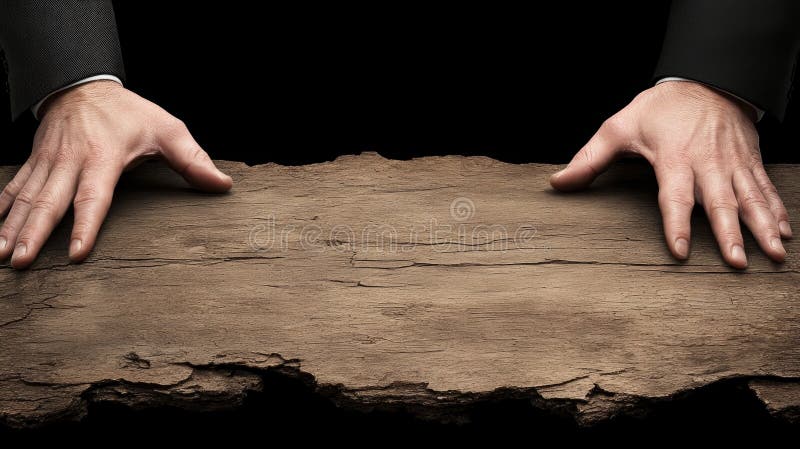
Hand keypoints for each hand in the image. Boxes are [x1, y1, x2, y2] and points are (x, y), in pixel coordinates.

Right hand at [0, 80, 231, 268]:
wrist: (82, 84)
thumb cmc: (129, 113)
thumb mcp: (167, 129)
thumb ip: (192, 160)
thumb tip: (222, 185)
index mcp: (102, 158)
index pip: (93, 198)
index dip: (85, 227)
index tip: (75, 254)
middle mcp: (69, 162)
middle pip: (50, 203)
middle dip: (33, 234)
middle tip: (20, 262)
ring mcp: (48, 163)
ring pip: (27, 198)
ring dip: (11, 227)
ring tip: (1, 256)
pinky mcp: (35, 162)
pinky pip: (15, 188)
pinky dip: (2, 209)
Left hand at [550, 80, 790, 267]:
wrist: (707, 78)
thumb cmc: (660, 109)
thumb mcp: (619, 127)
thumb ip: (590, 159)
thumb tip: (559, 183)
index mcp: (675, 158)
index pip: (675, 197)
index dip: (676, 225)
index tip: (680, 251)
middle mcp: (708, 163)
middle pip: (719, 203)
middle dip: (730, 233)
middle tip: (738, 261)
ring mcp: (732, 163)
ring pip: (750, 198)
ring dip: (762, 226)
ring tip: (774, 253)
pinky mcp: (749, 161)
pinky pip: (765, 188)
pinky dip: (776, 209)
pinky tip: (784, 232)